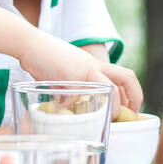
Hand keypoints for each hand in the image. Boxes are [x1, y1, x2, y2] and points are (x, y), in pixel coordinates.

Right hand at [16, 31, 142, 113]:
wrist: (28, 43)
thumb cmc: (44, 58)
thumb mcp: (65, 71)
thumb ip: (72, 86)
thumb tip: (69, 106)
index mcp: (95, 64)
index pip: (125, 76)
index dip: (133, 93)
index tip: (130, 109)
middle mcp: (93, 66)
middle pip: (126, 78)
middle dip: (134, 99)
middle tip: (130, 116)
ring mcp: (83, 71)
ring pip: (111, 89)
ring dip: (112, 107)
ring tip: (105, 120)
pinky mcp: (69, 77)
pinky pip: (79, 98)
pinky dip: (75, 108)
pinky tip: (66, 110)